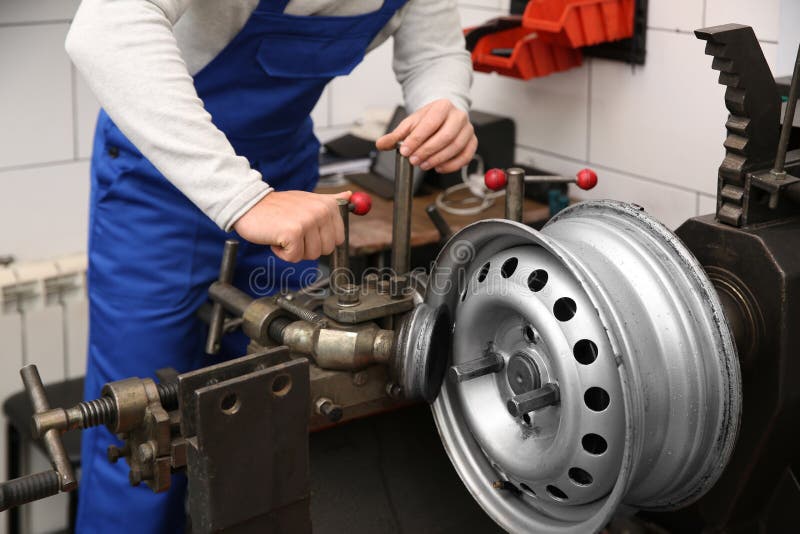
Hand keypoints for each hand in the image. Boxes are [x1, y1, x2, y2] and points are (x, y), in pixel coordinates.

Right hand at [233, 190, 349, 261]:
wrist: (249, 204)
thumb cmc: (278, 207)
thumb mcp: (307, 200)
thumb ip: (330, 201)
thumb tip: (350, 197)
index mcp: (329, 205)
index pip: (339, 238)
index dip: (321, 240)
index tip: (308, 231)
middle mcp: (321, 211)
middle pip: (327, 249)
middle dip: (308, 247)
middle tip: (293, 232)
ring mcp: (308, 221)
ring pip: (311, 255)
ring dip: (294, 250)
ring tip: (284, 233)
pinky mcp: (293, 233)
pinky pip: (294, 257)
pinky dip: (282, 253)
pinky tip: (276, 238)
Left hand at [376, 99, 476, 173]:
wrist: (443, 117)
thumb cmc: (427, 121)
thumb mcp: (409, 124)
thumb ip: (395, 135)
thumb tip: (381, 144)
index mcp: (443, 106)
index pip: (430, 124)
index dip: (417, 139)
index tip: (405, 151)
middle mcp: (459, 116)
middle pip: (445, 136)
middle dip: (427, 151)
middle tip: (413, 161)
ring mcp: (468, 129)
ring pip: (456, 147)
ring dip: (437, 159)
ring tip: (423, 165)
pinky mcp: (472, 142)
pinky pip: (465, 157)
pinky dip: (451, 165)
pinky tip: (438, 168)